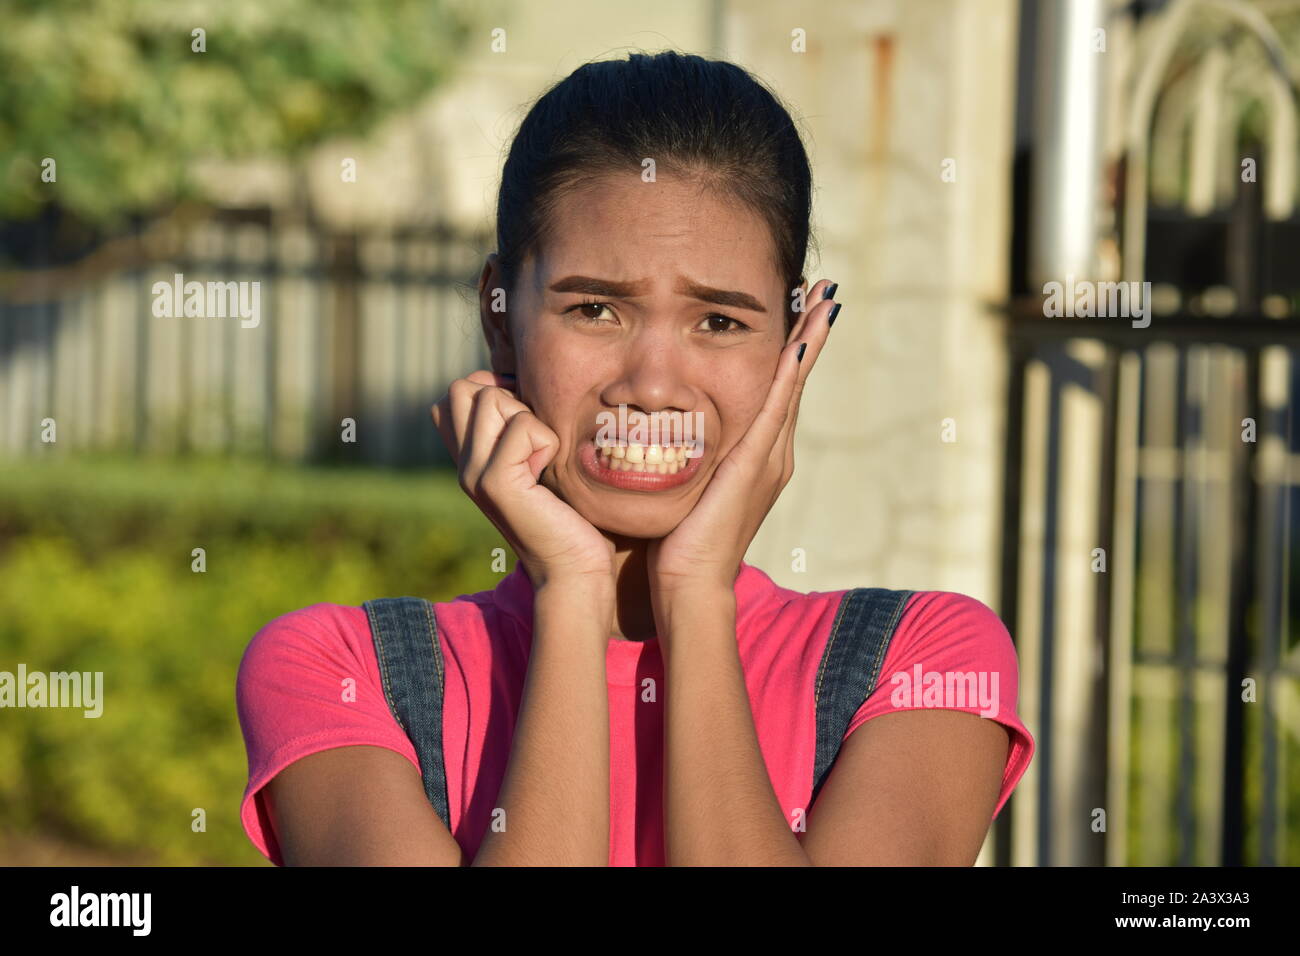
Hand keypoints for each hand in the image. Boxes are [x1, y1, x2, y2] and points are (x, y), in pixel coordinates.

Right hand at [431, 370, 614, 591]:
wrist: (575, 570)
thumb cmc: (570, 515)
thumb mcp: (539, 462)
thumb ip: (521, 428)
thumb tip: (514, 382)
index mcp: (468, 459)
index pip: (454, 394)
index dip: (493, 389)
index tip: (527, 421)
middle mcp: (463, 465)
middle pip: (462, 388)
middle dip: (506, 397)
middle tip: (533, 439)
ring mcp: (473, 474)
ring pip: (489, 398)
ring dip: (528, 418)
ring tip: (541, 458)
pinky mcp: (495, 483)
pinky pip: (522, 427)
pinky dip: (546, 441)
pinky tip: (548, 472)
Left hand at [646, 279, 837, 605]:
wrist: (687, 584)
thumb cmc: (675, 543)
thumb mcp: (683, 485)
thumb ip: (680, 455)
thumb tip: (656, 429)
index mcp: (756, 457)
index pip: (776, 391)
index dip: (788, 351)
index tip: (797, 310)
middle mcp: (772, 454)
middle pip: (793, 381)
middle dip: (808, 334)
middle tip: (823, 291)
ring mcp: (769, 459)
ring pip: (793, 386)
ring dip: (808, 341)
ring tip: (823, 300)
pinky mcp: (755, 465)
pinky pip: (777, 408)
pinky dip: (790, 373)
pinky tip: (798, 340)